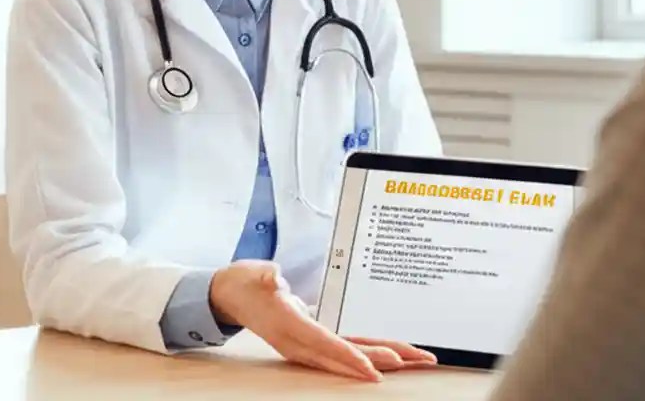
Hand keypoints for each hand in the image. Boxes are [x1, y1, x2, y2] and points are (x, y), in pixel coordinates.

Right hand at [209, 260, 436, 380]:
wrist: (231, 296)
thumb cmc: (245, 284)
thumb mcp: (254, 275)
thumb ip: (265, 276)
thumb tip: (274, 275)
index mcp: (289, 326)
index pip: (325, 343)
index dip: (350, 356)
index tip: (374, 369)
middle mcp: (300, 342)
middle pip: (345, 356)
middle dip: (380, 360)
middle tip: (412, 360)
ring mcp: (307, 345)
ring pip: (348, 356)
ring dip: (381, 359)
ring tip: (414, 360)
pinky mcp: (312, 341)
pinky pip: (344, 350)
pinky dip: (367, 354)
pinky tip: (389, 356)